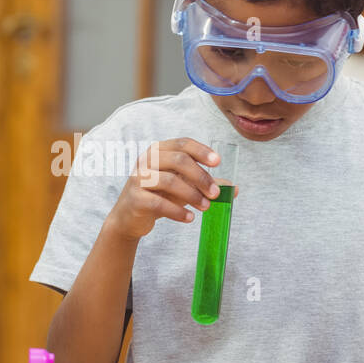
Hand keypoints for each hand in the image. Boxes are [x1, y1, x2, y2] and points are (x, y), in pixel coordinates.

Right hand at [106, 138, 224, 241]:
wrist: (129, 218)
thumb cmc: (158, 196)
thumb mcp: (182, 186)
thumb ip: (204, 184)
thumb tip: (233, 189)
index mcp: (158, 151)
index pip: (182, 144)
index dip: (201, 151)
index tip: (218, 162)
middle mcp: (146, 161)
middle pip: (178, 160)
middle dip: (201, 176)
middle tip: (215, 193)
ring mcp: (139, 179)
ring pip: (169, 181)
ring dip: (192, 195)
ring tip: (205, 207)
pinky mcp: (135, 199)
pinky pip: (159, 203)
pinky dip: (177, 211)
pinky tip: (189, 218)